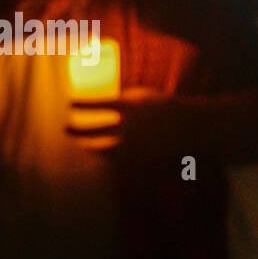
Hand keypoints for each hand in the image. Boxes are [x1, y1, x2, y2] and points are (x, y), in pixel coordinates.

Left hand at [68, 86, 183, 158]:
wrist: (192, 130)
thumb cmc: (165, 109)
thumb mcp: (144, 97)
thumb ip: (123, 99)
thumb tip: (102, 103)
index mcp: (133, 108)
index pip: (100, 104)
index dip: (83, 105)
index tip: (70, 104)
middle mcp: (131, 127)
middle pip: (96, 131)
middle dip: (78, 131)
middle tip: (65, 129)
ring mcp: (137, 146)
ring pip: (105, 151)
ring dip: (91, 149)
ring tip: (85, 146)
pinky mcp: (142, 160)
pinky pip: (120, 161)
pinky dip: (110, 159)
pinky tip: (104, 155)